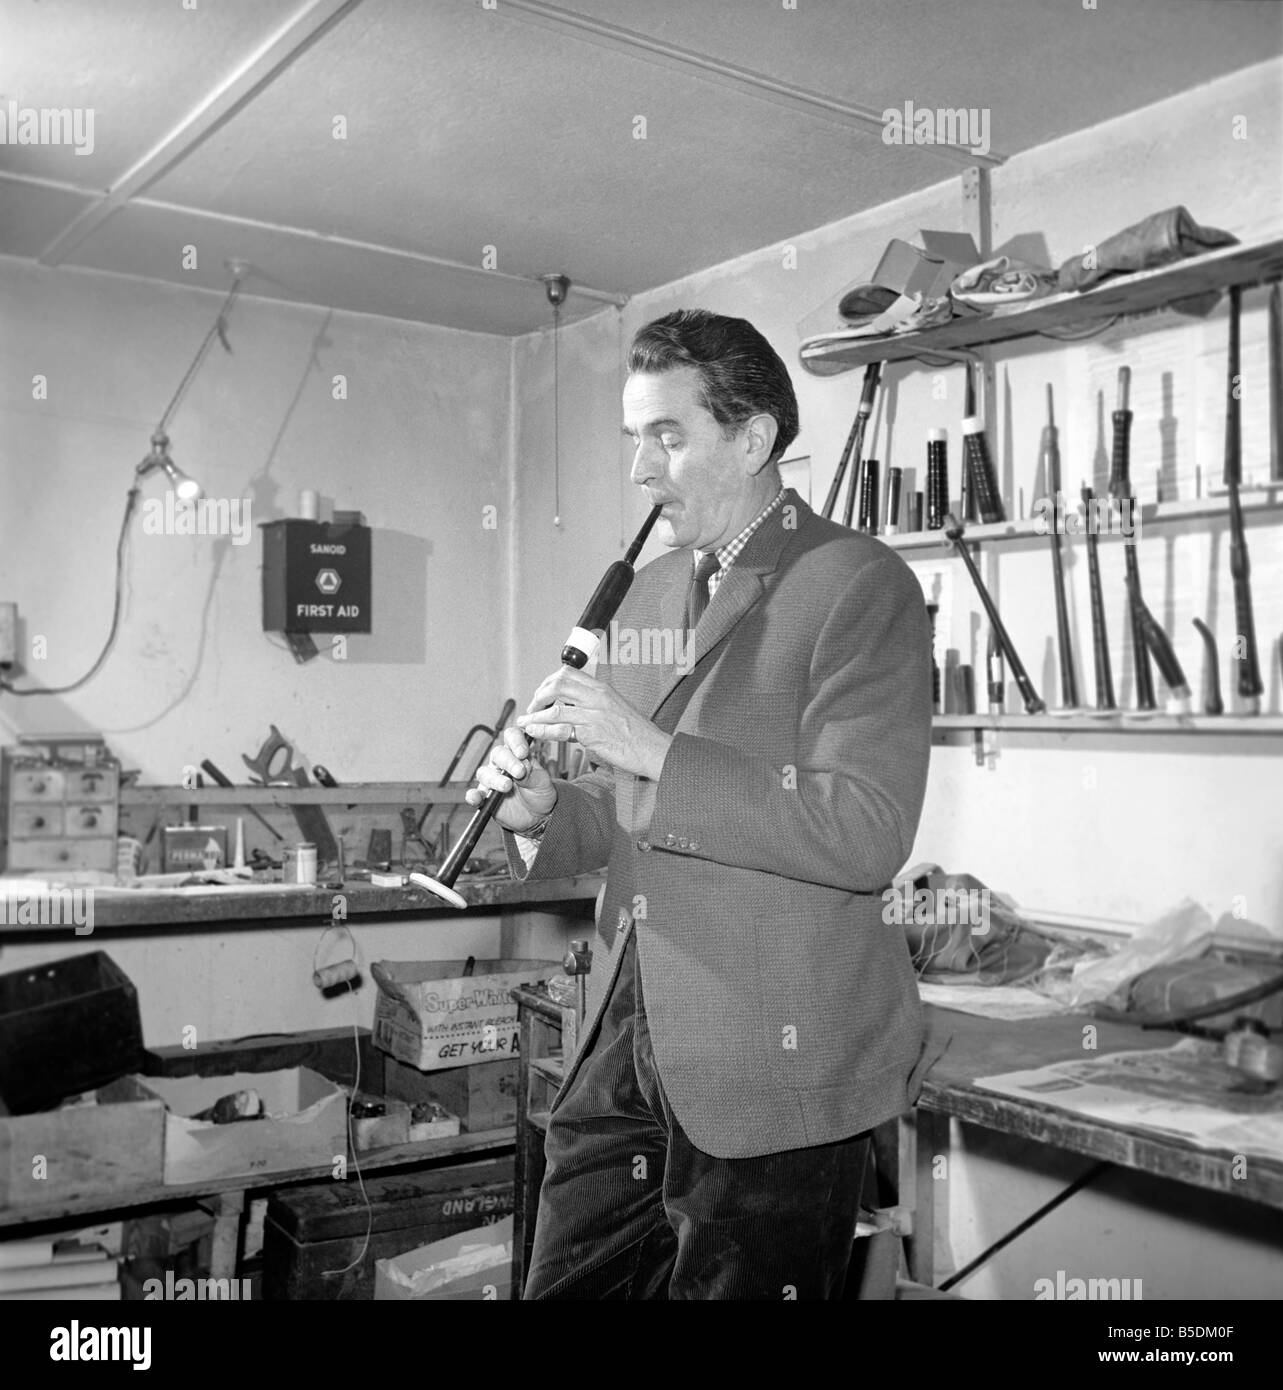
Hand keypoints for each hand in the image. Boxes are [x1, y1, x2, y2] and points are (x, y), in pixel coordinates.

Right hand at [466, 726, 557, 832]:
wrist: (537, 816)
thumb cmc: (540, 794)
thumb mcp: (542, 783)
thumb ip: (533, 774)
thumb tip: (522, 765)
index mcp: (518, 754)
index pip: (512, 737)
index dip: (515, 741)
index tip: (523, 752)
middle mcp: (502, 764)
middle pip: (498, 754)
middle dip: (508, 762)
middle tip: (520, 772)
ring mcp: (492, 780)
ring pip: (485, 773)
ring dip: (495, 779)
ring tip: (507, 786)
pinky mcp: (485, 797)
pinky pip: (474, 795)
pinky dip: (473, 796)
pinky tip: (477, 798)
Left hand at [516, 668, 672, 779]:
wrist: (653, 749)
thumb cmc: (636, 732)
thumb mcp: (617, 707)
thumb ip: (595, 702)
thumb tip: (575, 703)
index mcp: (602, 688)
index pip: (568, 673)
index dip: (548, 681)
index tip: (542, 693)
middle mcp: (597, 697)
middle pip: (557, 685)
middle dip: (538, 695)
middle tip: (531, 706)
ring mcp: (594, 715)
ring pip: (554, 709)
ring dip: (534, 716)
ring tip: (525, 722)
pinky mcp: (592, 734)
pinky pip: (560, 731)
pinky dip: (543, 731)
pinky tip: (535, 733)